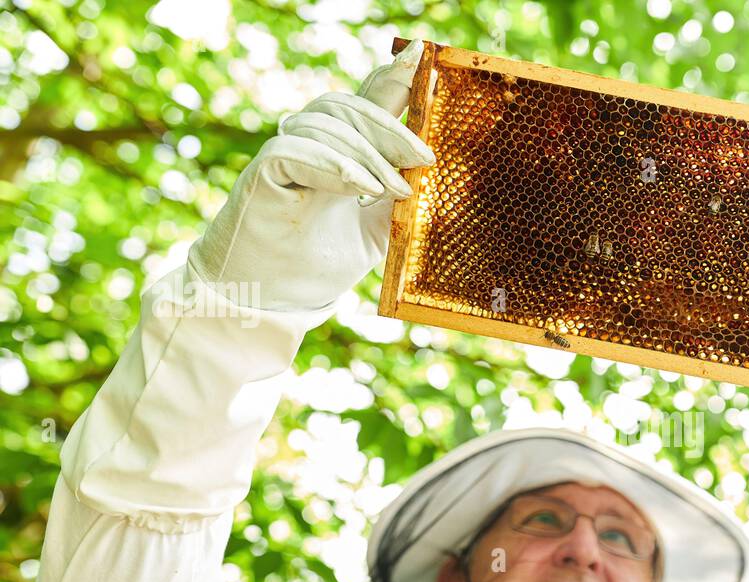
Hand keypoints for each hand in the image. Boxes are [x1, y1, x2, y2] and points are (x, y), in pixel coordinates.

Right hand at [189, 39, 433, 312]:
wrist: (273, 302)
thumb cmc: (317, 266)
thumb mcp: (376, 231)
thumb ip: (399, 197)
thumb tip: (431, 166)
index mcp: (337, 154)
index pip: (364, 105)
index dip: (389, 77)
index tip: (420, 56)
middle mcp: (308, 146)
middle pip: (348, 106)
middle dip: (392, 127)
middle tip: (424, 159)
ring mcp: (283, 156)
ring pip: (324, 122)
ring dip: (368, 155)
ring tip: (394, 191)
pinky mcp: (261, 174)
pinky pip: (294, 148)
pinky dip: (332, 164)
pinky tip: (361, 188)